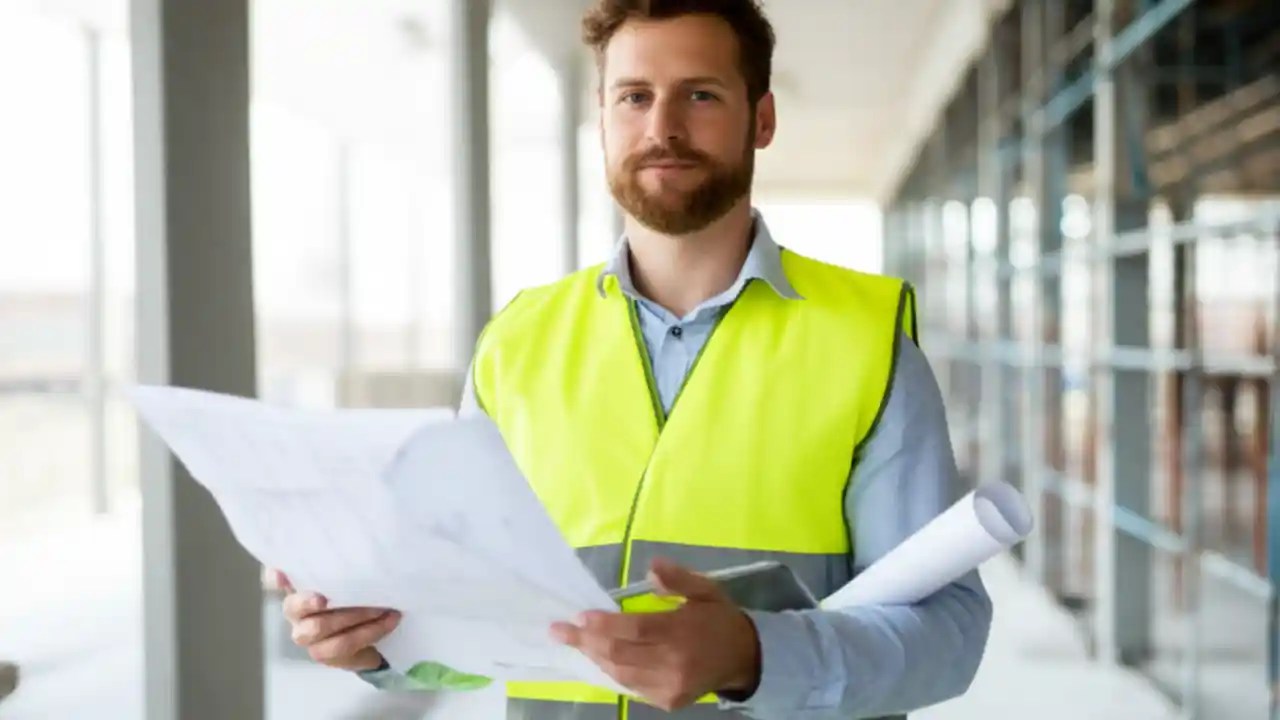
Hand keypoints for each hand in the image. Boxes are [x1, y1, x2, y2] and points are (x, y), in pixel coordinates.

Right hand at [276, 570, 400, 670]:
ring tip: (382, 607)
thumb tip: (364, 542)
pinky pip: (343, 644)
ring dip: (354, 615)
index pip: (274, 578)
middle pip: (293, 607)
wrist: (374, 632)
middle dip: (309, 601)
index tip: (280, 574)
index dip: (274, 577)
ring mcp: (306, 635)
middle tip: (325, 598)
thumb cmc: (359, 596)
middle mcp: (296, 611)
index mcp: (299, 585)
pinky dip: (371, 630)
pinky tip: (390, 620)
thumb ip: (349, 565)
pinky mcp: (323, 654)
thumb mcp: (355, 576)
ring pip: (318, 628)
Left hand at [550, 558, 760, 711]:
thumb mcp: (705, 589)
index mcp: (682, 632)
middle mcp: (674, 664)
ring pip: (621, 674)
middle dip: (586, 642)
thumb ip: (678, 578)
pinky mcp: (669, 701)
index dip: (604, 625)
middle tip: (559, 631)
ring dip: (594, 657)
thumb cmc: (719, 618)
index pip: (635, 630)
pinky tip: (598, 657)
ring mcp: (670, 687)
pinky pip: (632, 687)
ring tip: (574, 642)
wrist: (745, 658)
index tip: (579, 616)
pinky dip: (612, 672)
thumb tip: (651, 567)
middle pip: (620, 655)